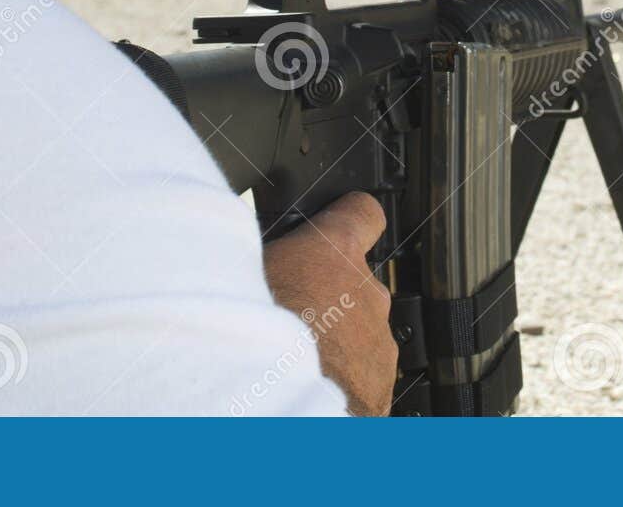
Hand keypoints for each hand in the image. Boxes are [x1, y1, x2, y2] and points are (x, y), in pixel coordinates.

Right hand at [261, 192, 397, 415]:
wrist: (276, 411)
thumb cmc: (253, 340)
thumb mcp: (240, 273)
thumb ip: (263, 259)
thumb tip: (241, 252)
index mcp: (334, 251)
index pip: (363, 212)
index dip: (350, 220)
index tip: (342, 225)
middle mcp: (366, 292)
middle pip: (353, 284)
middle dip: (327, 300)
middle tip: (289, 318)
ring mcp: (379, 341)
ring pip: (359, 333)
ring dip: (334, 343)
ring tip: (292, 361)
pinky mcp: (382, 384)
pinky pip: (362, 375)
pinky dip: (341, 381)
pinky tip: (309, 387)